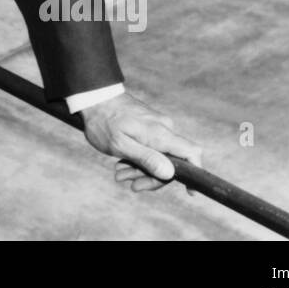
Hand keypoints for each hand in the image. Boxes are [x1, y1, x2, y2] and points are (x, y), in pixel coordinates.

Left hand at [80, 93, 202, 191]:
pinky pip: (151, 146)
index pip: (191, 152)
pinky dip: (138, 157)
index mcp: (160, 133)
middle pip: (172, 160)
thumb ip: (146, 158)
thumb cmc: (103, 121)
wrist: (93, 96)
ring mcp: (157, 126)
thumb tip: (170, 173)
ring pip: (159, 155)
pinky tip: (122, 162)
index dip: (194, 172)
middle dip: (152, 176)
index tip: (189, 191)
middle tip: (129, 183)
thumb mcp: (120, 144)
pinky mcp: (149, 125)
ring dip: (141, 168)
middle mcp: (164, 128)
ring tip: (119, 174)